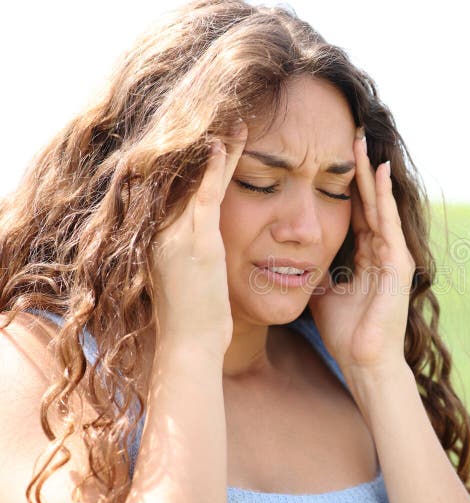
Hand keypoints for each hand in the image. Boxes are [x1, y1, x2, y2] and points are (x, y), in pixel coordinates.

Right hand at [150, 124, 246, 356]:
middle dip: (201, 144)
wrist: (191, 347)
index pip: (176, 188)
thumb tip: (206, 242)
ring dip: (215, 147)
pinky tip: (225, 143)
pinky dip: (215, 169)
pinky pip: (207, 196)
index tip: (210, 135)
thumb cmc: (197, 319)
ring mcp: (178, 236)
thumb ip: (193, 253)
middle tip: (222, 114)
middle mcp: (164, 231)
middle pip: (181, 175)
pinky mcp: (197, 243)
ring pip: (194, 178)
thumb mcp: (191, 279)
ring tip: (234, 120)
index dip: (193, 160)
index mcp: (162, 238)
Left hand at [308, 133, 415, 377]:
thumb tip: (286, 257)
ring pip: (379, 205)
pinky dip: (384, 197)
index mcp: (363, 254)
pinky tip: (378, 172)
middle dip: (358, 168)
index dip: (343, 182)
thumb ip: (312, 269)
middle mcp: (380, 249)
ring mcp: (392, 255)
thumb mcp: (321, 291)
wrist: (364, 361)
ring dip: (370, 173)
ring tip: (361, 142)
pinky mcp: (398, 264)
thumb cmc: (345, 332)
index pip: (353, 209)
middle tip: (349, 134)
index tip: (329, 154)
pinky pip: (389, 222)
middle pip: (367, 200)